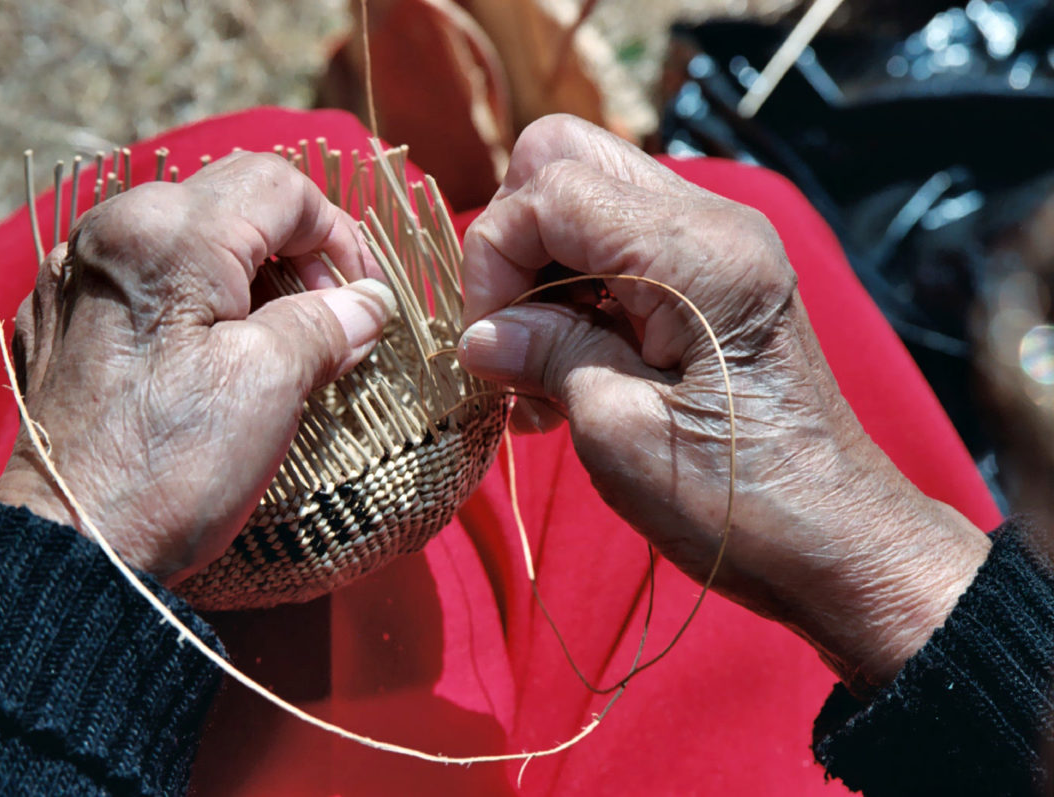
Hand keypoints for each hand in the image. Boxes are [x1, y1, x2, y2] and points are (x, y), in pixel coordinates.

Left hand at [0, 152, 395, 584]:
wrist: (71, 546)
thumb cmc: (174, 463)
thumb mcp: (270, 383)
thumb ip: (327, 322)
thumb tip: (368, 303)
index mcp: (167, 233)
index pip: (280, 187)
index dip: (339, 237)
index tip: (366, 300)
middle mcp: (111, 231)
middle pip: (233, 200)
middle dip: (298, 253)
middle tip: (331, 321)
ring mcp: (77, 274)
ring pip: (191, 237)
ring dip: (251, 276)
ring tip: (282, 343)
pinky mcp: (62, 319)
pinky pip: (147, 277)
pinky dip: (199, 300)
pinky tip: (217, 357)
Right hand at [457, 115, 989, 694]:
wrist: (836, 541)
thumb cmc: (737, 502)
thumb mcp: (621, 433)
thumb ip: (547, 357)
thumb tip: (478, 336)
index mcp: (695, 253)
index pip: (550, 187)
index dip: (493, 256)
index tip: (484, 340)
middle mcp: (712, 222)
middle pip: (566, 159)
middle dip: (514, 242)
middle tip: (509, 334)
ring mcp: (718, 243)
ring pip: (586, 198)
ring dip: (540, 272)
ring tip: (536, 368)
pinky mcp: (715, 276)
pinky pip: (616, 245)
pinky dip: (574, 291)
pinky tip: (567, 367)